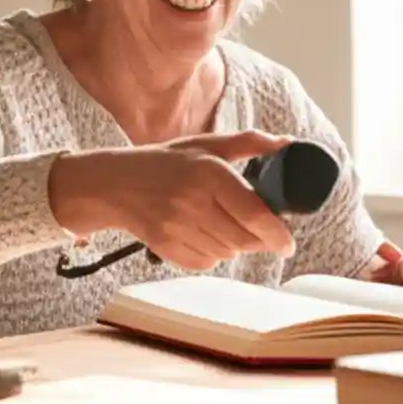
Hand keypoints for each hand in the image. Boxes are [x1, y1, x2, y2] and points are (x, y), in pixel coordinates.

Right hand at [49, 129, 297, 270]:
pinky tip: (202, 234)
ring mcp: (176, 226)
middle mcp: (193, 201)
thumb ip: (247, 142)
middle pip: (244, 240)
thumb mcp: (203, 145)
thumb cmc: (164, 163)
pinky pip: (205, 261)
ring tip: (223, 225)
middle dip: (259, 241)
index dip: (278, 234)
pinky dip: (212, 252)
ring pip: (226, 252)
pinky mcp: (165, 246)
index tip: (287, 242)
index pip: (255, 215)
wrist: (114, 184)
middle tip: (261, 233)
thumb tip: (287, 143)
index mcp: (209, 173)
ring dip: (234, 244)